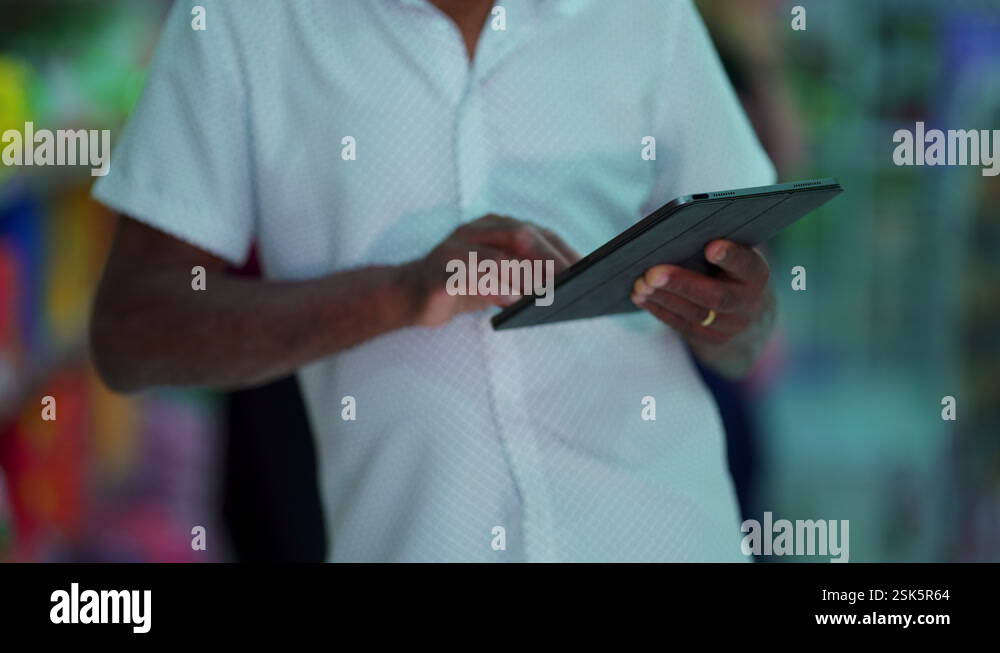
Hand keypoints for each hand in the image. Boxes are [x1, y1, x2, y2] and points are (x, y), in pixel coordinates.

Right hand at [403, 214, 579, 326]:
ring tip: (550, 291)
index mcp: (492, 228)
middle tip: (573, 280)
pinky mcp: (437, 276)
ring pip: (495, 256)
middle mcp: (473, 232)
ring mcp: (453, 251)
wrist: (405, 297)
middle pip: (520, 235)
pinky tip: (511, 300)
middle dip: (550, 258)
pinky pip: (468, 279)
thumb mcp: (496, 279)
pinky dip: (492, 287)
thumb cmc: (458, 288)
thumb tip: (567, 288)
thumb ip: (524, 278)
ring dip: (526, 274)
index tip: (589, 269)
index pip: (536, 233)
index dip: (563, 249)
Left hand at [631, 239, 774, 375]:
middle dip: (682, 284)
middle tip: (653, 273)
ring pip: (696, 314)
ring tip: (640, 284)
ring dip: (664, 298)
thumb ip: (714, 242)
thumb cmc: (728, 265)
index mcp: (756, 273)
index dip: (731, 257)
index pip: (747, 264)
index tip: (712, 247)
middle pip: (716, 296)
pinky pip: (683, 325)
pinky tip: (640, 297)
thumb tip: (674, 232)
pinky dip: (660, 310)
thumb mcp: (731, 252)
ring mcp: (731, 324)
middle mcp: (748, 302)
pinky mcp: (712, 338)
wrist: (744, 306)